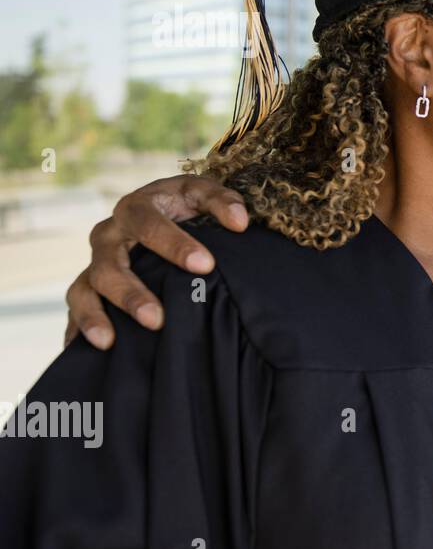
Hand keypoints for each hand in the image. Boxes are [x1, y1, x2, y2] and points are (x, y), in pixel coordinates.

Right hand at [64, 175, 248, 349]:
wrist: (164, 211)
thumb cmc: (185, 205)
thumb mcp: (202, 195)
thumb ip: (223, 202)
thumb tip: (240, 222)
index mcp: (135, 208)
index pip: (148, 223)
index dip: (175, 244)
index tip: (205, 265)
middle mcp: (107, 236)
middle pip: (109, 265)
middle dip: (131, 294)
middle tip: (158, 319)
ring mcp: (94, 264)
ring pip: (83, 290)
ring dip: (95, 316)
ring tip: (110, 342)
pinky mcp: (88, 289)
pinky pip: (76, 311)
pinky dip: (79, 330)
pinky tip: (94, 353)